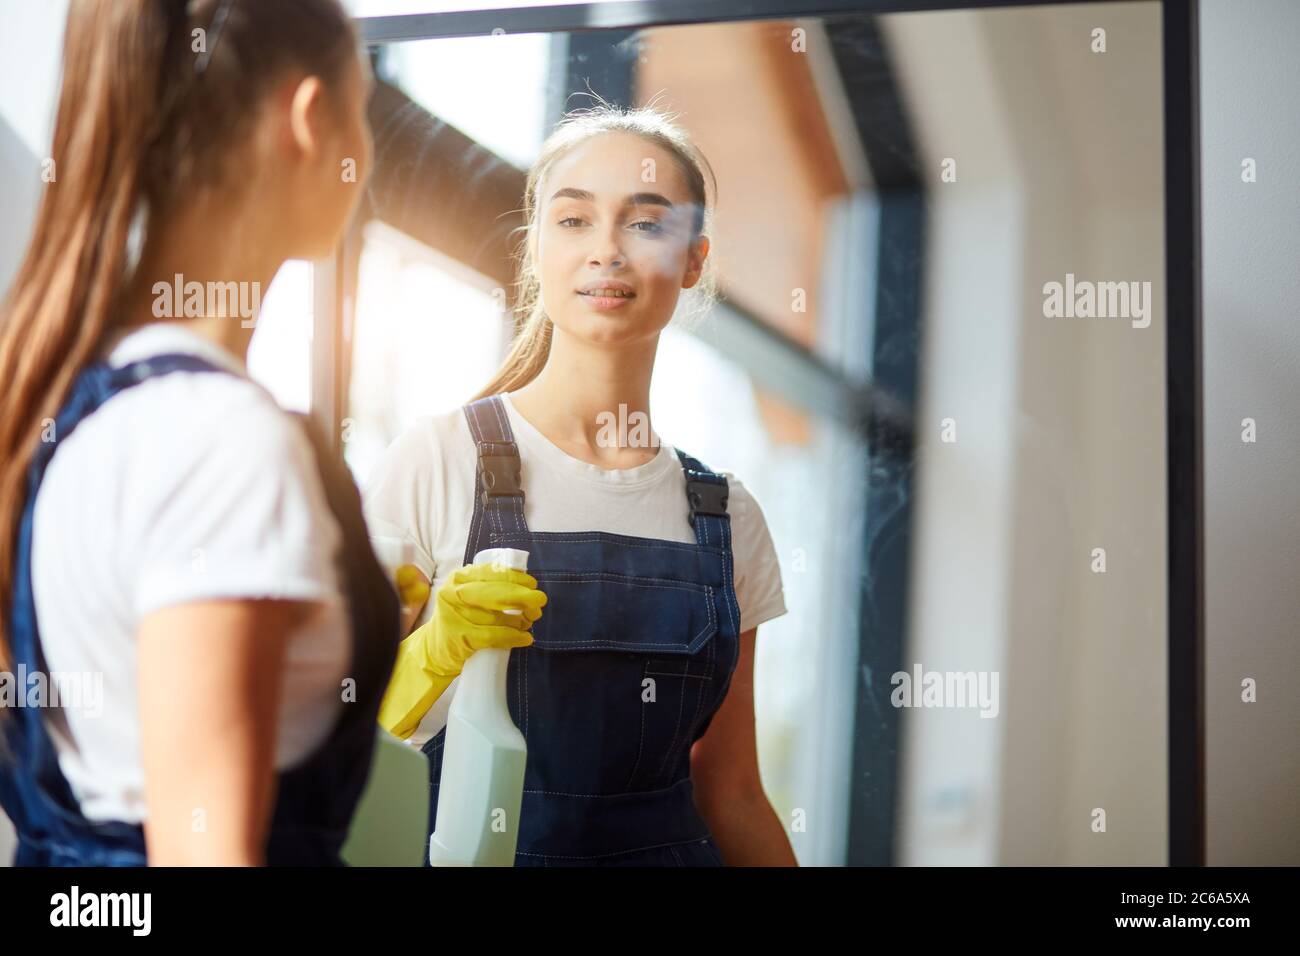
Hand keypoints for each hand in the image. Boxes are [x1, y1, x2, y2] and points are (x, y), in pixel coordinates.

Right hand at [377, 563, 545, 739]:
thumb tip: (528, 590)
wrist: (434, 650)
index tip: (532, 585)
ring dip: (519, 620)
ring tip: (528, 622)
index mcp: (459, 578)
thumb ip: (491, 588)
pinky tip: (525, 638)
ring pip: (497, 616)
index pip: (491, 573)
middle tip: (539, 601)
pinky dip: (513, 637)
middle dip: (522, 597)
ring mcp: (455, 617)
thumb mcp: (468, 596)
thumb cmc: (460, 619)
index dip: (516, 578)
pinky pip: (493, 636)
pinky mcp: (460, 638)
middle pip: (495, 593)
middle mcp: (453, 594)